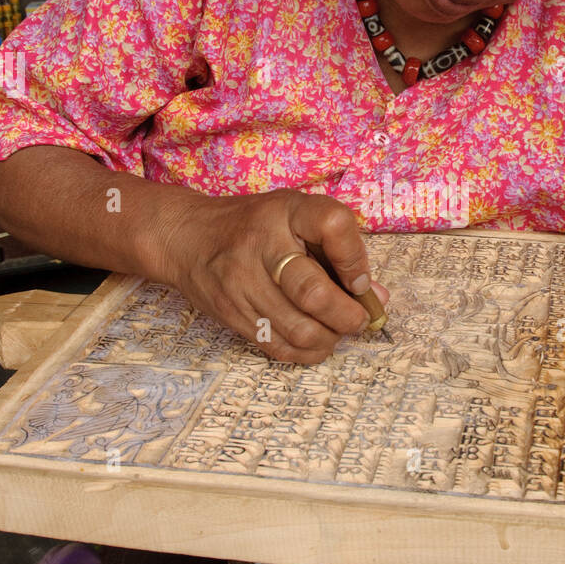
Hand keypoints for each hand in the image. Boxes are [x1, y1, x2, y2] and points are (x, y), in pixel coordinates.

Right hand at [157, 188, 388, 363]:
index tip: (363, 282)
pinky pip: (276, 346)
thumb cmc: (255, 225)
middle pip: (314, 293)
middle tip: (359, 320)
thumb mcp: (296, 217)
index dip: (356, 260)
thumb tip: (377, 296)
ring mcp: (241, 282)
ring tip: (336, 332)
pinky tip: (315, 343)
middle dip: (347, 316)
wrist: (187, 236)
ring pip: (298, 329)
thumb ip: (337, 250)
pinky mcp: (231, 313)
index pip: (333, 225)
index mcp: (287, 211)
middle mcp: (262, 244)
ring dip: (329, 339)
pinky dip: (305, 352)